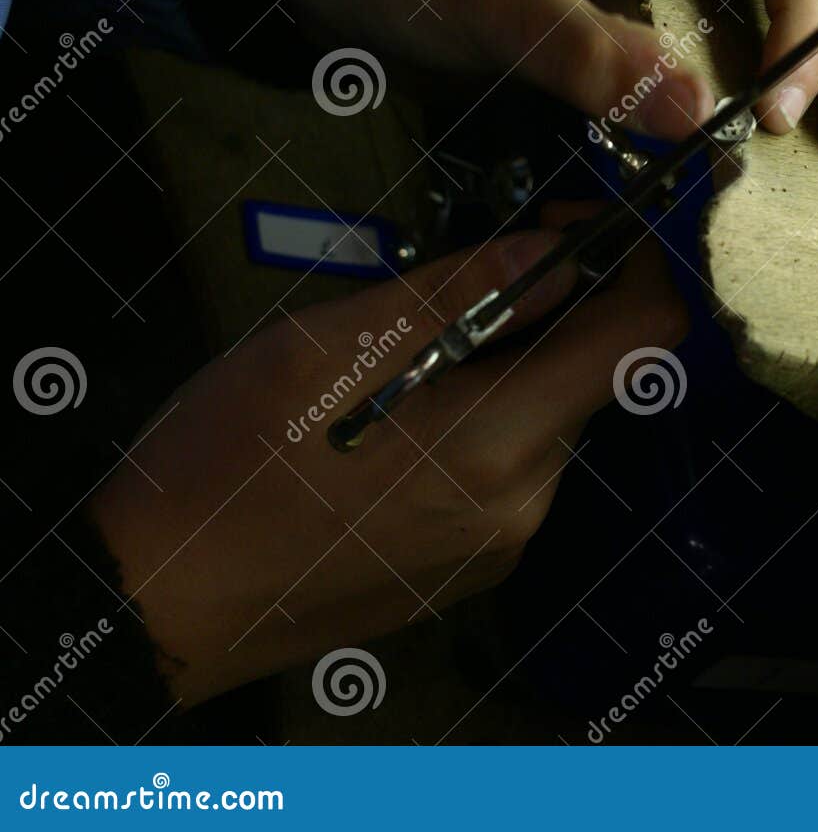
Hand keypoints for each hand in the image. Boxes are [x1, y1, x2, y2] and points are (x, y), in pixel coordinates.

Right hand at [89, 216, 686, 705]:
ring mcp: (502, 545)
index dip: (633, 260)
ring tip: (398, 358)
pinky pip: (509, 472)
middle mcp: (527, 501)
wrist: (158, 604)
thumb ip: (459, 294)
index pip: (645, 335)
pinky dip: (481, 425)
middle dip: (548, 313)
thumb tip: (553, 251)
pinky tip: (393, 423)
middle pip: (591, 377)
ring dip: (505, 370)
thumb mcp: (332, 346)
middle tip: (452, 280)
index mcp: (503, 440)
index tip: (569, 227)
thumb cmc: (230, 458)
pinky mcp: (472, 570)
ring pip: (545, 422)